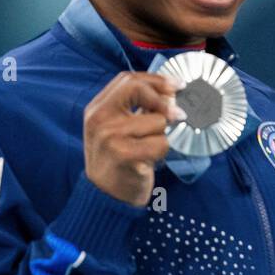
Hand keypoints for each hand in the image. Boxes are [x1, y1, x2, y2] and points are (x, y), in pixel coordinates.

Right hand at [83, 72, 184, 206]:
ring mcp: (109, 136)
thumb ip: (138, 107)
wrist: (105, 195)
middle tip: (177, 115)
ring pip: (156, 120)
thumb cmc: (118, 159)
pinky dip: (162, 152)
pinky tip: (149, 161)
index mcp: (97, 108)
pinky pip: (160, 143)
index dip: (156, 80)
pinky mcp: (124, 154)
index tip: (177, 86)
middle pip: (138, 89)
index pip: (128, 79)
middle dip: (163, 101)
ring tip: (148, 149)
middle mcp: (99, 119)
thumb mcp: (118, 127)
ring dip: (162, 135)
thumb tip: (172, 91)